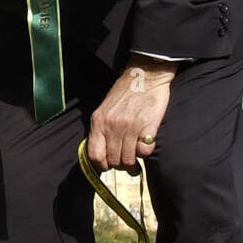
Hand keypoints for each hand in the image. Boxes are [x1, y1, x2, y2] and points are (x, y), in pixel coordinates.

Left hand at [87, 55, 176, 171]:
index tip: (108, 166)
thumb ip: (101, 130)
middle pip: (114, 161)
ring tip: (136, 153)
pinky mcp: (147, 125)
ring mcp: (130, 126)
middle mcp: (112, 126)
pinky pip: (145, 151)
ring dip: (134, 160)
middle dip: (120, 164)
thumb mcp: (104, 110)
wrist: (144, 76)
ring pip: (129, 159)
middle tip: (127, 160)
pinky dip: (145, 152)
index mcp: (98, 122)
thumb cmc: (124, 94)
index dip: (101, 166)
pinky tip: (145, 142)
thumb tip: (101, 155)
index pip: (94, 155)